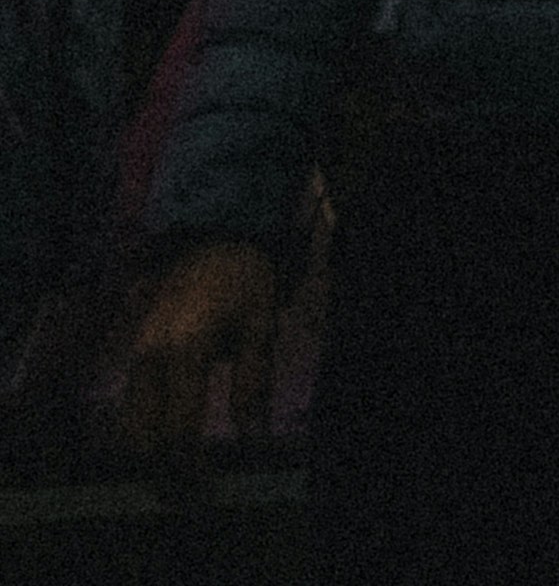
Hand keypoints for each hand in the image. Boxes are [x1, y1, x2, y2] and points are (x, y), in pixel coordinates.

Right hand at [115, 241, 278, 475]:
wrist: (214, 234)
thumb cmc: (243, 278)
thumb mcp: (260, 324)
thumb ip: (253, 382)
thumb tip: (252, 437)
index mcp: (184, 351)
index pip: (178, 428)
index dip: (189, 466)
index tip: (204, 490)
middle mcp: (150, 357)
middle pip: (142, 437)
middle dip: (161, 472)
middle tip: (187, 493)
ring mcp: (136, 354)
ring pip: (129, 425)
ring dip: (148, 456)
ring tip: (177, 475)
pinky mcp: (134, 352)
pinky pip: (130, 405)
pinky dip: (144, 431)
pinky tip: (166, 442)